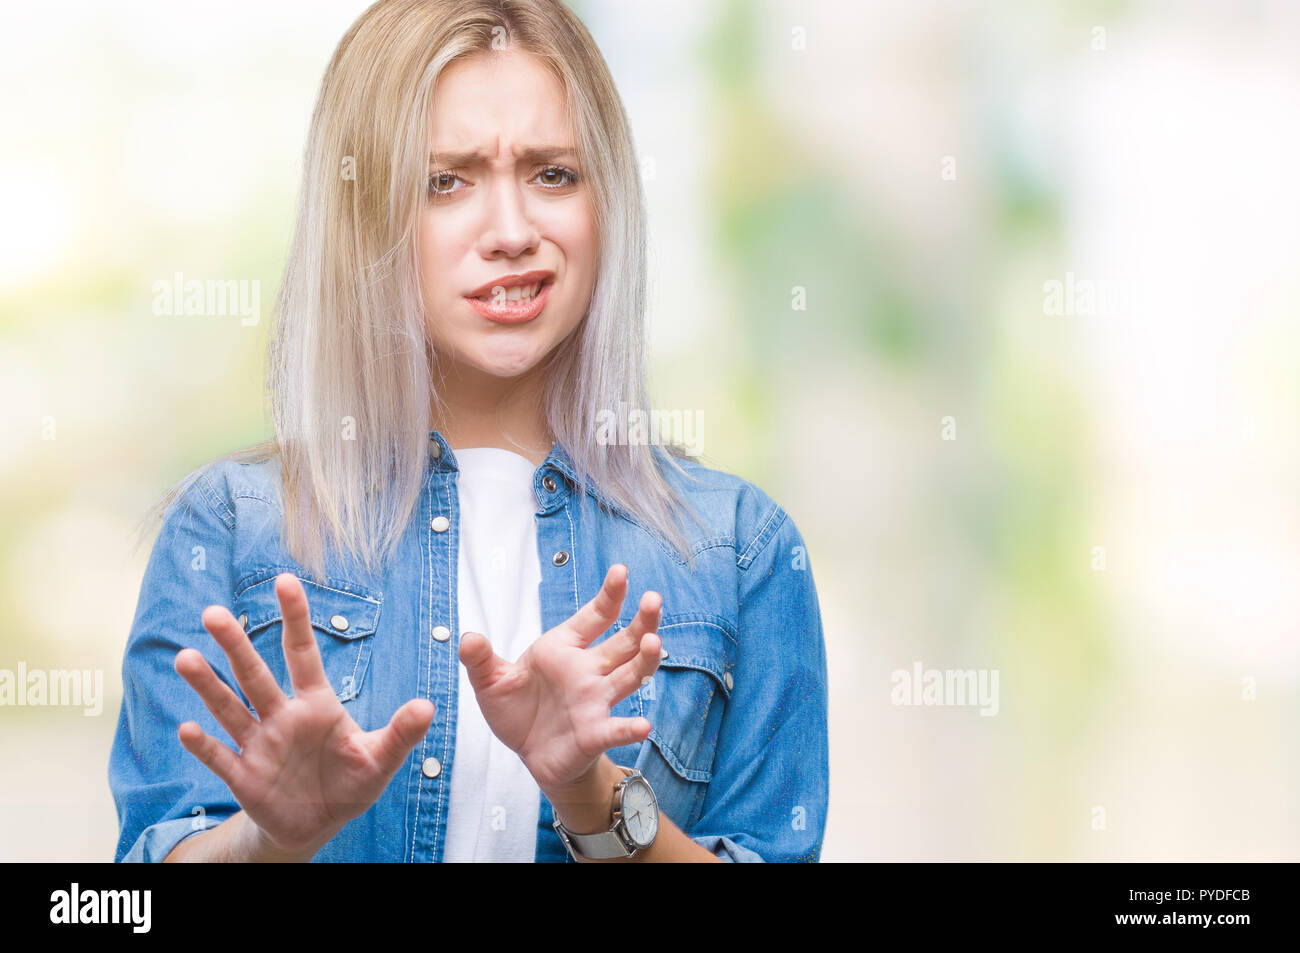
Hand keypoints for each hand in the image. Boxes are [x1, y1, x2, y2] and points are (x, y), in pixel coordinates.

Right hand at [174, 572, 434, 857]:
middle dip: (236, 645)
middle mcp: (282, 717)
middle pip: (256, 674)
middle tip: (213, 613)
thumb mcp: (380, 760)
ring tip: (185, 657)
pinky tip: (187, 728)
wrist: (318, 825)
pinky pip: (221, 758)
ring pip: (230, 709)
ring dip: (208, 686)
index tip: (285, 581)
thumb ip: (400, 733)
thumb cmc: (349, 783)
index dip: (296, 618)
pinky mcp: (244, 777)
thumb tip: (428, 707)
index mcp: (316, 705)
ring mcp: (259, 745)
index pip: (303, 653)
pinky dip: (204, 746)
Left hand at [458, 564, 661, 795]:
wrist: (529, 754)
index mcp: (564, 649)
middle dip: (642, 621)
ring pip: (629, 676)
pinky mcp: (595, 734)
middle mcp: (588, 671)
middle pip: (624, 641)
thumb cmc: (517, 710)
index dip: (609, 594)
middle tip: (653, 599)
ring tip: (654, 642)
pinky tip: (642, 726)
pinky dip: (629, 728)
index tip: (621, 571)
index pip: (594, 616)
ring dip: (644, 660)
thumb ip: (480, 660)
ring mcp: (595, 701)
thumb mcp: (491, 682)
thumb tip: (467, 638)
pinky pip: (615, 729)